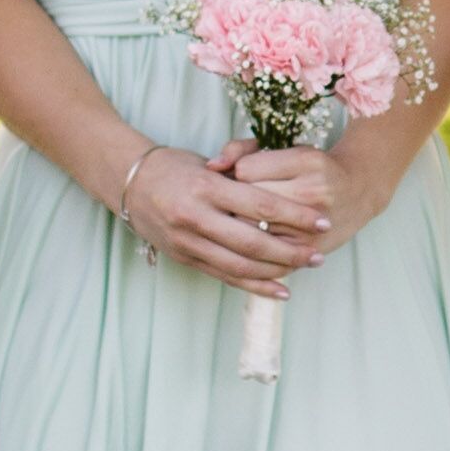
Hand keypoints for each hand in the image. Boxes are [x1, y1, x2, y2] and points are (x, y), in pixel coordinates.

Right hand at [121, 142, 324, 287]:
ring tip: (304, 268)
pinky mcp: (185, 258)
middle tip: (319, 254)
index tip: (321, 221)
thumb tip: (282, 186)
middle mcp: (195, 216)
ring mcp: (187, 241)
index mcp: (206, 186)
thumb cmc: (175, 166)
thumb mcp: (208, 160)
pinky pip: (225, 277)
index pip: (259, 204)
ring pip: (240, 266)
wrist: (128, 182)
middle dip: (290, 251)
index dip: (294, 215)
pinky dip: (254, 286)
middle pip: (252, 242)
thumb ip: (243, 170)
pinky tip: (280, 290)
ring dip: (277, 271)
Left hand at [227, 144, 348, 263]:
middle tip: (232, 203)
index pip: (245, 171)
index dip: (234, 176)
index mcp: (306, 162)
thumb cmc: (313, 168)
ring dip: (238, 228)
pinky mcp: (311, 249)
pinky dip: (253, 252)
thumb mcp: (284, 148)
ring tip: (238, 222)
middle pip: (247, 203)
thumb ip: (242, 149)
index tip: (238, 179)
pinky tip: (247, 245)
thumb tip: (212, 166)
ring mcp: (313, 225)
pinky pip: (269, 256)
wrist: (359, 193)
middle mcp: (312, 192)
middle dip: (231, 204)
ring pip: (252, 231)